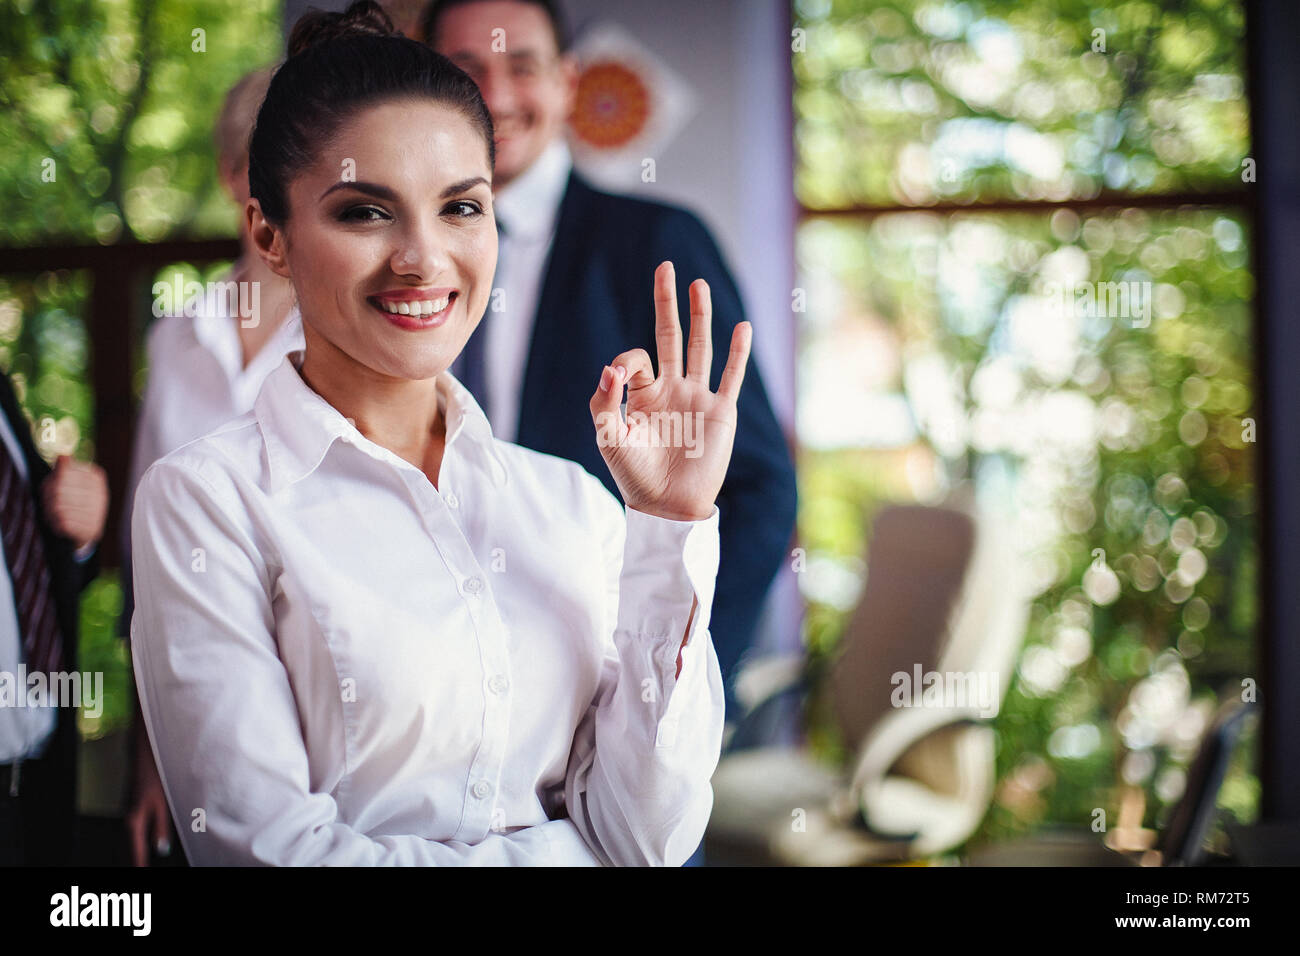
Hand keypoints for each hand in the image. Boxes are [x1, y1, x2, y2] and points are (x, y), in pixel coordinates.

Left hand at [41, 455, 107, 551]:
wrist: (87, 529)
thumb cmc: (74, 500)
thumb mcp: (69, 481)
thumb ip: (64, 468)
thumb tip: (62, 456)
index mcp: (96, 477)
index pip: (62, 474)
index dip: (49, 483)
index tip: (48, 489)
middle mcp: (101, 493)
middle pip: (59, 491)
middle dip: (47, 499)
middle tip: (47, 504)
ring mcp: (98, 511)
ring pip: (59, 507)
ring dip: (50, 512)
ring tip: (51, 514)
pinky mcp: (92, 528)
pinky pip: (63, 523)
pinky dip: (55, 524)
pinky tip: (58, 524)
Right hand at [126, 722, 172, 865]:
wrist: (146, 749)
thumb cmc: (156, 771)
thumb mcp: (163, 802)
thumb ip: (162, 827)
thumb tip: (161, 849)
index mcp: (134, 820)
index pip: (136, 852)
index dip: (140, 865)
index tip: (144, 874)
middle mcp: (127, 818)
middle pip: (129, 849)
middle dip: (136, 861)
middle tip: (142, 869)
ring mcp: (129, 812)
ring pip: (130, 840)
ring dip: (136, 851)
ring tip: (142, 862)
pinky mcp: (133, 807)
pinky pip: (133, 830)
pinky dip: (137, 840)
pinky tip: (145, 844)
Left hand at [589, 261, 750, 521]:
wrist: (667, 507)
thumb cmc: (634, 475)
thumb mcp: (608, 437)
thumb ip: (604, 401)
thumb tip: (611, 366)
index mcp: (643, 394)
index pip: (636, 359)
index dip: (625, 361)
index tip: (618, 378)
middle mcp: (672, 389)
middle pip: (670, 336)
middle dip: (666, 303)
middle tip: (665, 267)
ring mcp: (698, 398)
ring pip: (700, 348)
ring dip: (700, 315)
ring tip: (698, 284)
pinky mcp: (720, 413)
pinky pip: (731, 377)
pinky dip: (737, 352)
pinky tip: (740, 326)